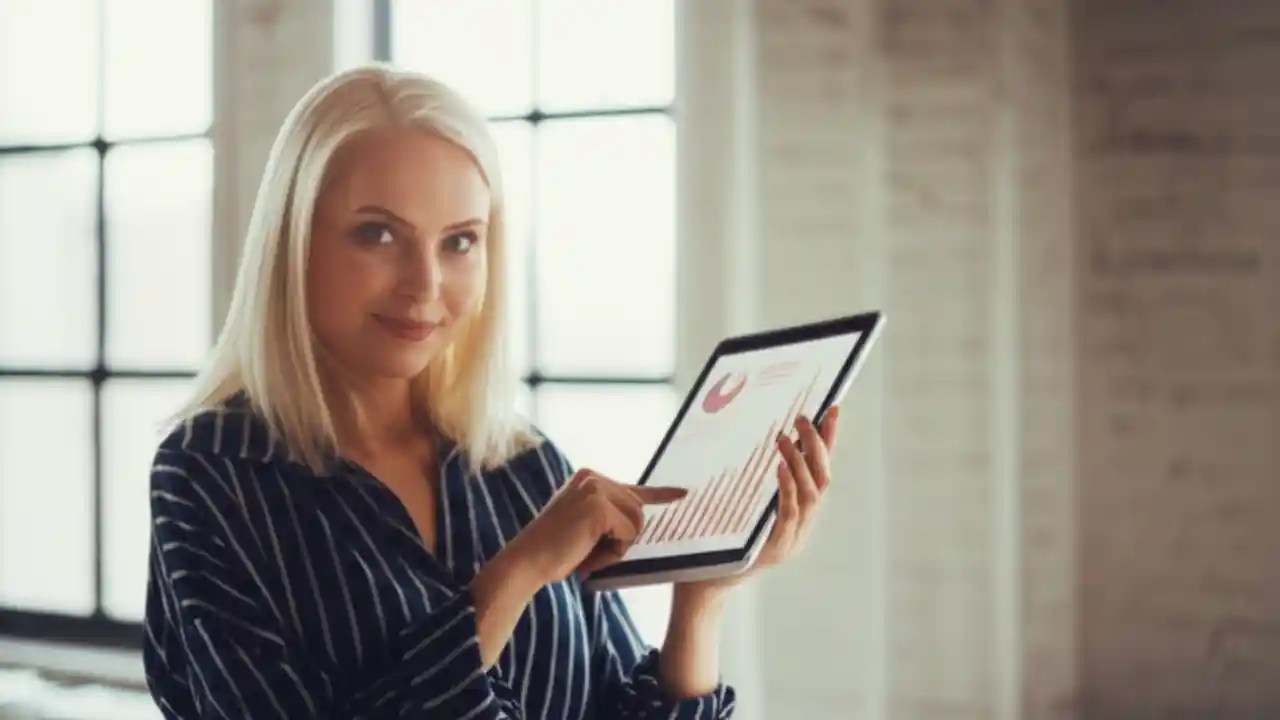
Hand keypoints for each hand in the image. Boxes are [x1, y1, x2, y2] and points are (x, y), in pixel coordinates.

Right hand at [506, 468, 687, 585]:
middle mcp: (593, 478)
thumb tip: (640, 523)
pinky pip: (628, 534)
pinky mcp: (600, 506)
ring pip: (636, 522)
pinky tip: (588, 556)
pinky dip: (613, 552)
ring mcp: (596, 489)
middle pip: (638, 510)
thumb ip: (610, 518)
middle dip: (622, 539)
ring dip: (617, 547)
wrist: (528, 561)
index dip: (661, 494)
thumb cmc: (555, 551)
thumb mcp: (587, 528)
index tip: (683, 493)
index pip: (633, 488)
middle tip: (591, 554)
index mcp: (589, 479)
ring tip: (587, 555)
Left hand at [676, 405, 842, 597]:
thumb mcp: (744, 506)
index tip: (831, 409)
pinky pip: (790, 512)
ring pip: (812, 493)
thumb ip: (759, 483)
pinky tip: (779, 465)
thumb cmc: (721, 542)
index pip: (821, 470)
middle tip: (803, 418)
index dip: (829, 441)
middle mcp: (803, 525)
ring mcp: (794, 538)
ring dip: (800, 461)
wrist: (707, 583)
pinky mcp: (778, 547)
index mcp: (799, 514)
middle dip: (818, 445)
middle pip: (823, 478)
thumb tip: (767, 443)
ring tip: (785, 437)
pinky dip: (788, 486)